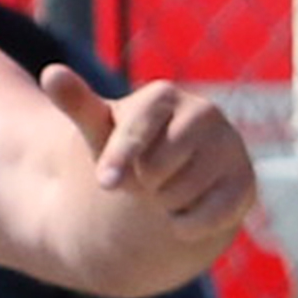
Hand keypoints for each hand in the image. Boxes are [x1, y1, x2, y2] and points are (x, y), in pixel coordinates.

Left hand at [40, 64, 255, 240]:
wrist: (167, 181)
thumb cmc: (128, 148)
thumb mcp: (97, 129)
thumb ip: (77, 103)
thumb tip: (51, 73)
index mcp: (163, 96)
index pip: (137, 130)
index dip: (120, 159)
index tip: (105, 183)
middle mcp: (204, 114)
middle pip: (158, 168)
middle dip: (143, 182)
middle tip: (146, 175)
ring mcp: (230, 146)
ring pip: (181, 194)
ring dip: (163, 203)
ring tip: (166, 187)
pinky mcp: (246, 182)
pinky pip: (210, 216)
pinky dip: (187, 224)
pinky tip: (185, 209)